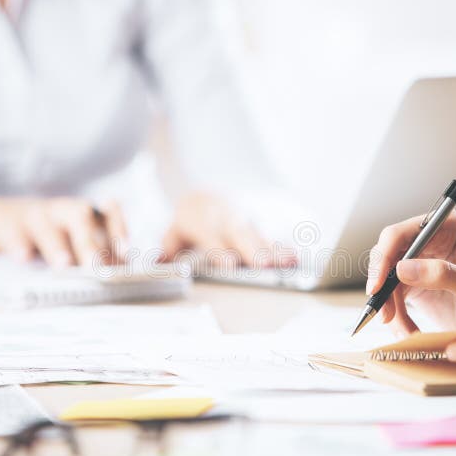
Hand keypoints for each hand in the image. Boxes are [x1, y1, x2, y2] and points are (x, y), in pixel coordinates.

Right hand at [0, 197, 127, 266]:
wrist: (6, 220)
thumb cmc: (54, 236)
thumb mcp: (75, 241)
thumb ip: (97, 256)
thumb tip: (118, 278)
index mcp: (85, 214)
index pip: (109, 211)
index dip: (119, 228)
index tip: (126, 252)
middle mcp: (63, 210)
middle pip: (79, 217)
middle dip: (88, 243)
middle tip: (95, 267)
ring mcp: (36, 216)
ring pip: (47, 225)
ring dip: (56, 245)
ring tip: (63, 265)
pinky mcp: (9, 225)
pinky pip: (15, 233)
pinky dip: (20, 245)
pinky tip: (24, 259)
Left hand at [160, 191, 294, 267]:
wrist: (213, 191)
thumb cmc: (195, 219)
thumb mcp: (176, 229)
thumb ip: (169, 245)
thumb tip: (159, 261)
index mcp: (203, 220)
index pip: (211, 237)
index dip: (220, 250)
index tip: (230, 264)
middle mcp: (227, 218)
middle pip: (241, 234)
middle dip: (253, 249)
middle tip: (263, 265)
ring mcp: (248, 217)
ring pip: (261, 233)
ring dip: (275, 249)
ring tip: (288, 263)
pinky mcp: (262, 217)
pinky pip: (275, 232)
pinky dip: (286, 244)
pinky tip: (295, 257)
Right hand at [366, 211, 455, 334]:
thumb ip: (444, 274)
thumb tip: (402, 268)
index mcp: (447, 228)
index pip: (401, 234)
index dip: (384, 258)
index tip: (378, 287)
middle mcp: (430, 240)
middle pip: (387, 256)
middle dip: (382, 288)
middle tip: (385, 315)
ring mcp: (420, 262)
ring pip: (385, 280)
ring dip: (388, 307)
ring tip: (404, 331)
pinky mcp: (414, 284)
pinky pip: (391, 298)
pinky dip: (394, 317)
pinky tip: (406, 331)